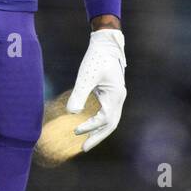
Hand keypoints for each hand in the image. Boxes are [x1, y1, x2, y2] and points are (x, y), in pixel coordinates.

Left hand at [67, 28, 126, 151]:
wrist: (105, 43)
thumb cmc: (96, 58)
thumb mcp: (86, 76)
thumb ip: (79, 94)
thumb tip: (71, 113)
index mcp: (115, 95)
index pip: (104, 119)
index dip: (90, 126)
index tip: (75, 130)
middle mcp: (118, 98)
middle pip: (111, 124)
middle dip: (97, 136)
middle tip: (84, 148)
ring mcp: (116, 95)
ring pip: (110, 119)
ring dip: (99, 130)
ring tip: (85, 140)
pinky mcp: (111, 92)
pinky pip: (107, 112)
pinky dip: (98, 121)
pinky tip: (88, 123)